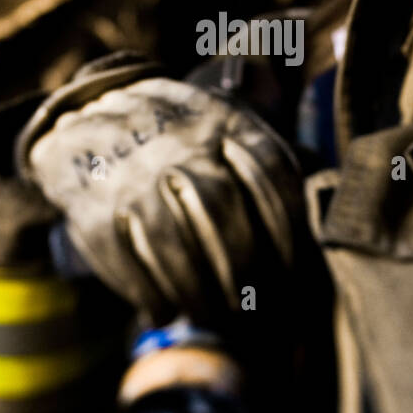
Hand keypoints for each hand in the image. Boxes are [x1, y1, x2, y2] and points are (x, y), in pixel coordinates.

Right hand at [17, 72, 303, 319]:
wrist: (82, 115)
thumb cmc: (179, 129)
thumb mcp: (227, 109)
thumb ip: (276, 120)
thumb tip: (330, 93)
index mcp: (219, 119)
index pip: (269, 171)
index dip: (291, 229)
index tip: (302, 274)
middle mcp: (175, 144)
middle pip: (220, 213)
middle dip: (247, 271)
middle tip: (263, 313)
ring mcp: (129, 176)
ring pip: (171, 241)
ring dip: (199, 291)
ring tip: (218, 319)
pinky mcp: (90, 208)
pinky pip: (122, 257)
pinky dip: (146, 292)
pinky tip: (166, 313)